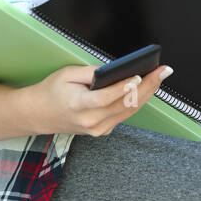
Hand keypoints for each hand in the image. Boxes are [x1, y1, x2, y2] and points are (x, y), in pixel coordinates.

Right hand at [25, 63, 172, 136]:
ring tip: (160, 77)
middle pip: (124, 105)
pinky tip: (146, 88)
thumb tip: (116, 70)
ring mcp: (97, 129)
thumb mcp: (67, 74)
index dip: (124, 88)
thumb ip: (91, 72)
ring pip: (128, 111)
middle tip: (163, 72)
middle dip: (147, 87)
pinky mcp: (102, 131)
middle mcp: (90, 121)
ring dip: (147, 93)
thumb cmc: (52, 91)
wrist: (38, 114)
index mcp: (78, 106)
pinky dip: (136, 102)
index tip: (139, 76)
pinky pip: (124, 115)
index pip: (106, 98)